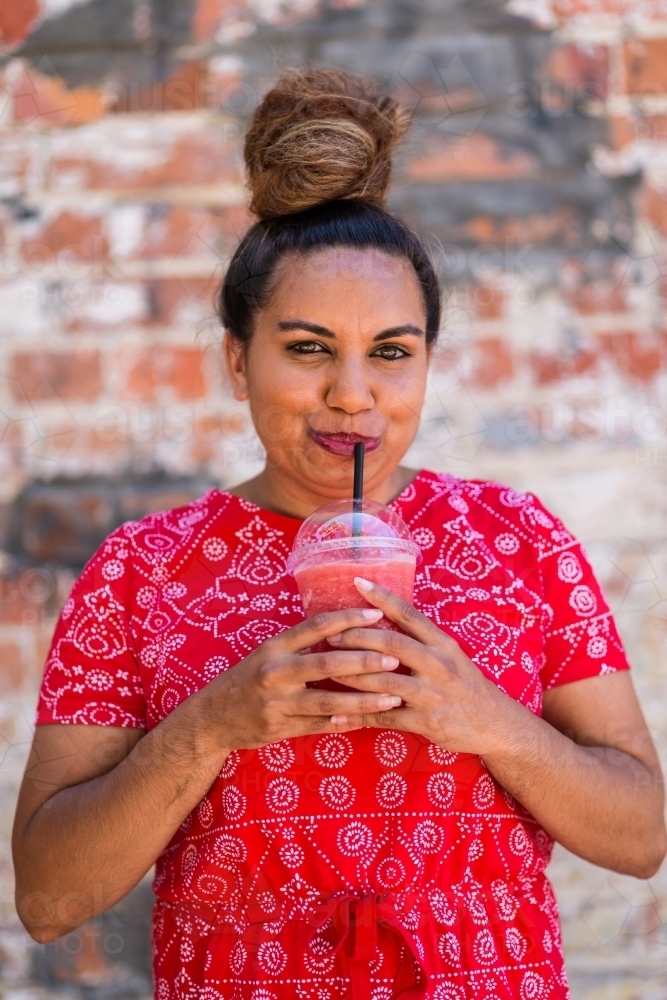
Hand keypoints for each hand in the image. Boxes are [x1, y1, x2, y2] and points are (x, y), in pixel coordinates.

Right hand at [202, 607, 403, 750]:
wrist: (212, 718)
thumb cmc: (247, 679)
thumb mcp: (267, 653)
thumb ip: (300, 645)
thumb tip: (343, 629)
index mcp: (275, 647)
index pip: (316, 626)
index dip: (348, 618)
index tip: (377, 613)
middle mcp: (275, 671)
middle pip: (327, 663)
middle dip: (364, 661)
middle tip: (394, 659)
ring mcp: (278, 702)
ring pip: (329, 700)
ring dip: (364, 699)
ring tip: (393, 696)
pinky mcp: (280, 728)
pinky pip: (319, 725)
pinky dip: (345, 722)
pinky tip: (368, 720)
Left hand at [325, 578, 521, 755]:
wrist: (496, 724)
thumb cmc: (466, 685)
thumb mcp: (452, 655)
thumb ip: (422, 640)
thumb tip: (385, 620)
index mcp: (443, 644)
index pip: (409, 614)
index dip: (382, 598)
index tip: (358, 582)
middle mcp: (438, 665)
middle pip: (392, 645)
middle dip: (358, 638)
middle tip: (332, 635)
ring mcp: (432, 694)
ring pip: (385, 682)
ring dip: (353, 677)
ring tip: (328, 671)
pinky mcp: (427, 721)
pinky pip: (386, 717)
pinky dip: (361, 715)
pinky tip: (339, 714)